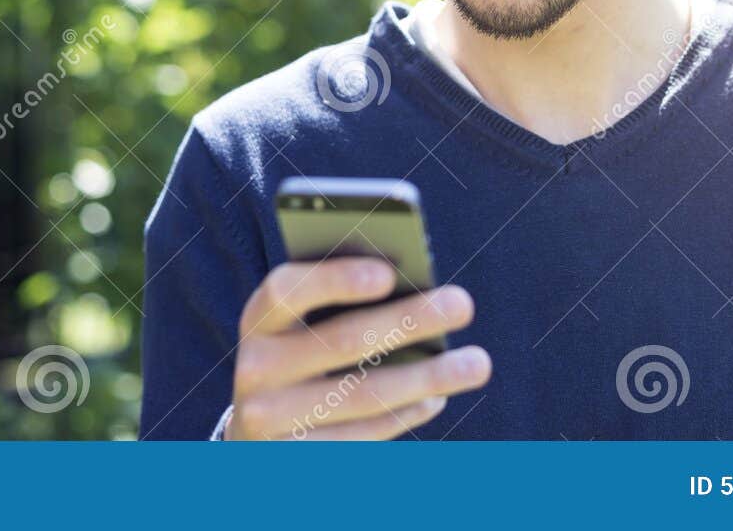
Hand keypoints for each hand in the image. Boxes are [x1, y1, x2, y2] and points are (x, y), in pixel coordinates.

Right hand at [224, 256, 490, 439]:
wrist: (261, 429)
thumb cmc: (303, 353)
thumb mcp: (306, 324)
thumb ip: (342, 300)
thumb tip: (413, 287)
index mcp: (259, 319)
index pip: (287, 290)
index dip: (336, 279)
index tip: (389, 274)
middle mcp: (256, 368)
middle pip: (342, 341)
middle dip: (409, 319)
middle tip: (463, 303)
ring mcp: (271, 420)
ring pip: (363, 395)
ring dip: (427, 376)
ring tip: (477, 363)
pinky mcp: (296, 459)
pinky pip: (362, 436)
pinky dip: (405, 414)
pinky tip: (437, 398)